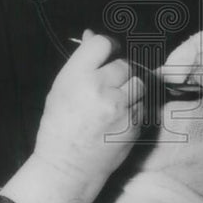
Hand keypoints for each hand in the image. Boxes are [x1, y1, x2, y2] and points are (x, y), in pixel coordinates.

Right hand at [34, 30, 144, 183]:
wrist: (67, 167)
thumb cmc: (60, 127)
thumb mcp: (60, 88)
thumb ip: (80, 62)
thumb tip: (92, 35)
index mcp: (77, 76)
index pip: (103, 43)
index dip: (108, 46)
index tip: (109, 53)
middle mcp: (100, 88)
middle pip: (125, 64)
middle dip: (119, 73)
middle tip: (108, 87)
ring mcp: (120, 107)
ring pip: (138, 83)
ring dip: (130, 89)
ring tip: (114, 104)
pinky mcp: (134, 124)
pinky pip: (143, 105)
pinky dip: (134, 109)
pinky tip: (118, 120)